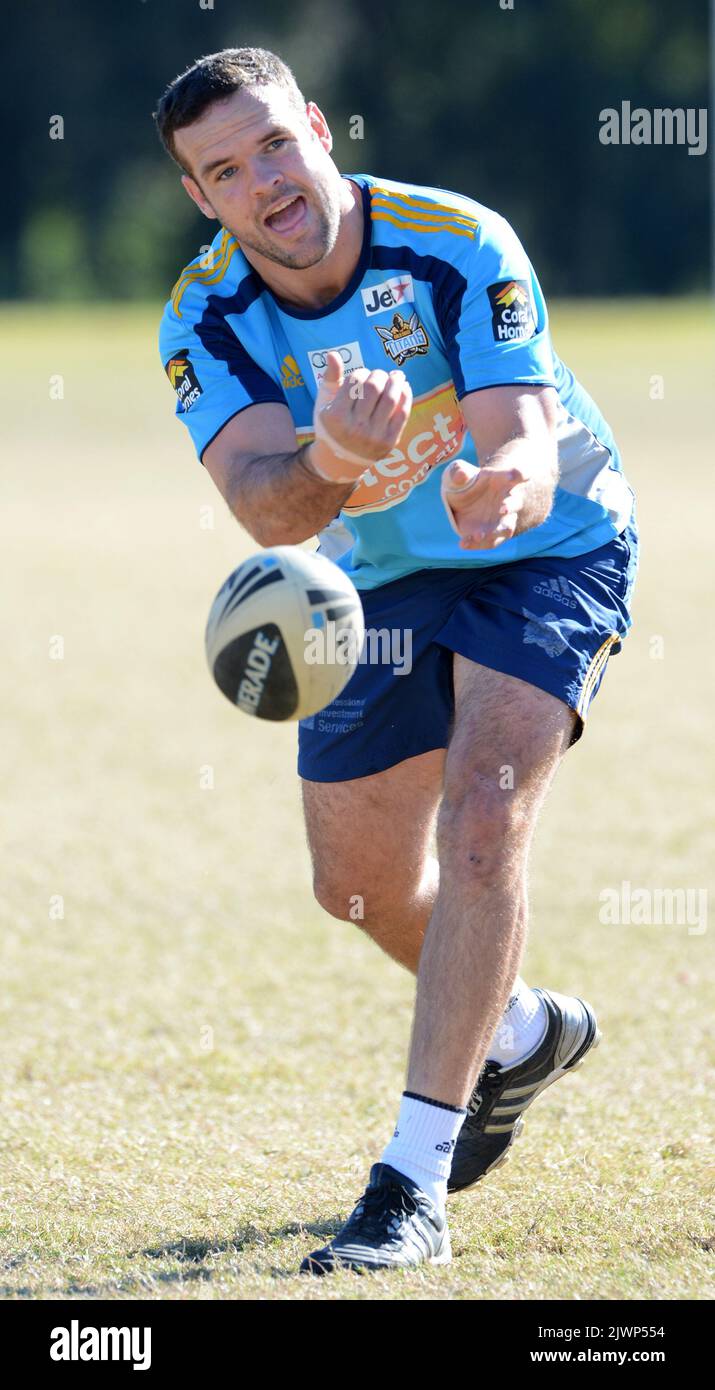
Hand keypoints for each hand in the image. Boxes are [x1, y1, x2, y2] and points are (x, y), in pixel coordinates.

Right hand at [308, 351, 412, 482]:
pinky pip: (403, 414)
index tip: (362, 376)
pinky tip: (404, 388)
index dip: (362, 372)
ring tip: (396, 376)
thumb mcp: (325, 404)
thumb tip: (333, 354)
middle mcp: (354, 427)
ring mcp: (373, 436)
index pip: (356, 380)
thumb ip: (330, 378)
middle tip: (380, 375)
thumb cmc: (332, 425)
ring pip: (391, 398)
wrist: (341, 460)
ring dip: (396, 382)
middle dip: (379, 375)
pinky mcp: (389, 442)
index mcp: (335, 416)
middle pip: (374, 387)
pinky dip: (406, 396)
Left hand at [441, 458, 526, 549]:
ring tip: (478, 535)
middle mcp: (507, 500)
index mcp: (502, 480)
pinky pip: (489, 542)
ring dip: (495, 532)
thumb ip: (458, 472)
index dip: (520, 475)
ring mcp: (502, 519)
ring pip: (506, 527)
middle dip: (510, 507)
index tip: (522, 475)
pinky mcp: (492, 534)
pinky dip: (476, 544)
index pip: (516, 475)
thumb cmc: (465, 484)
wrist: (462, 503)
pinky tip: (462, 544)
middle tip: (502, 509)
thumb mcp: (458, 474)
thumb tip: (460, 476)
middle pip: (515, 503)